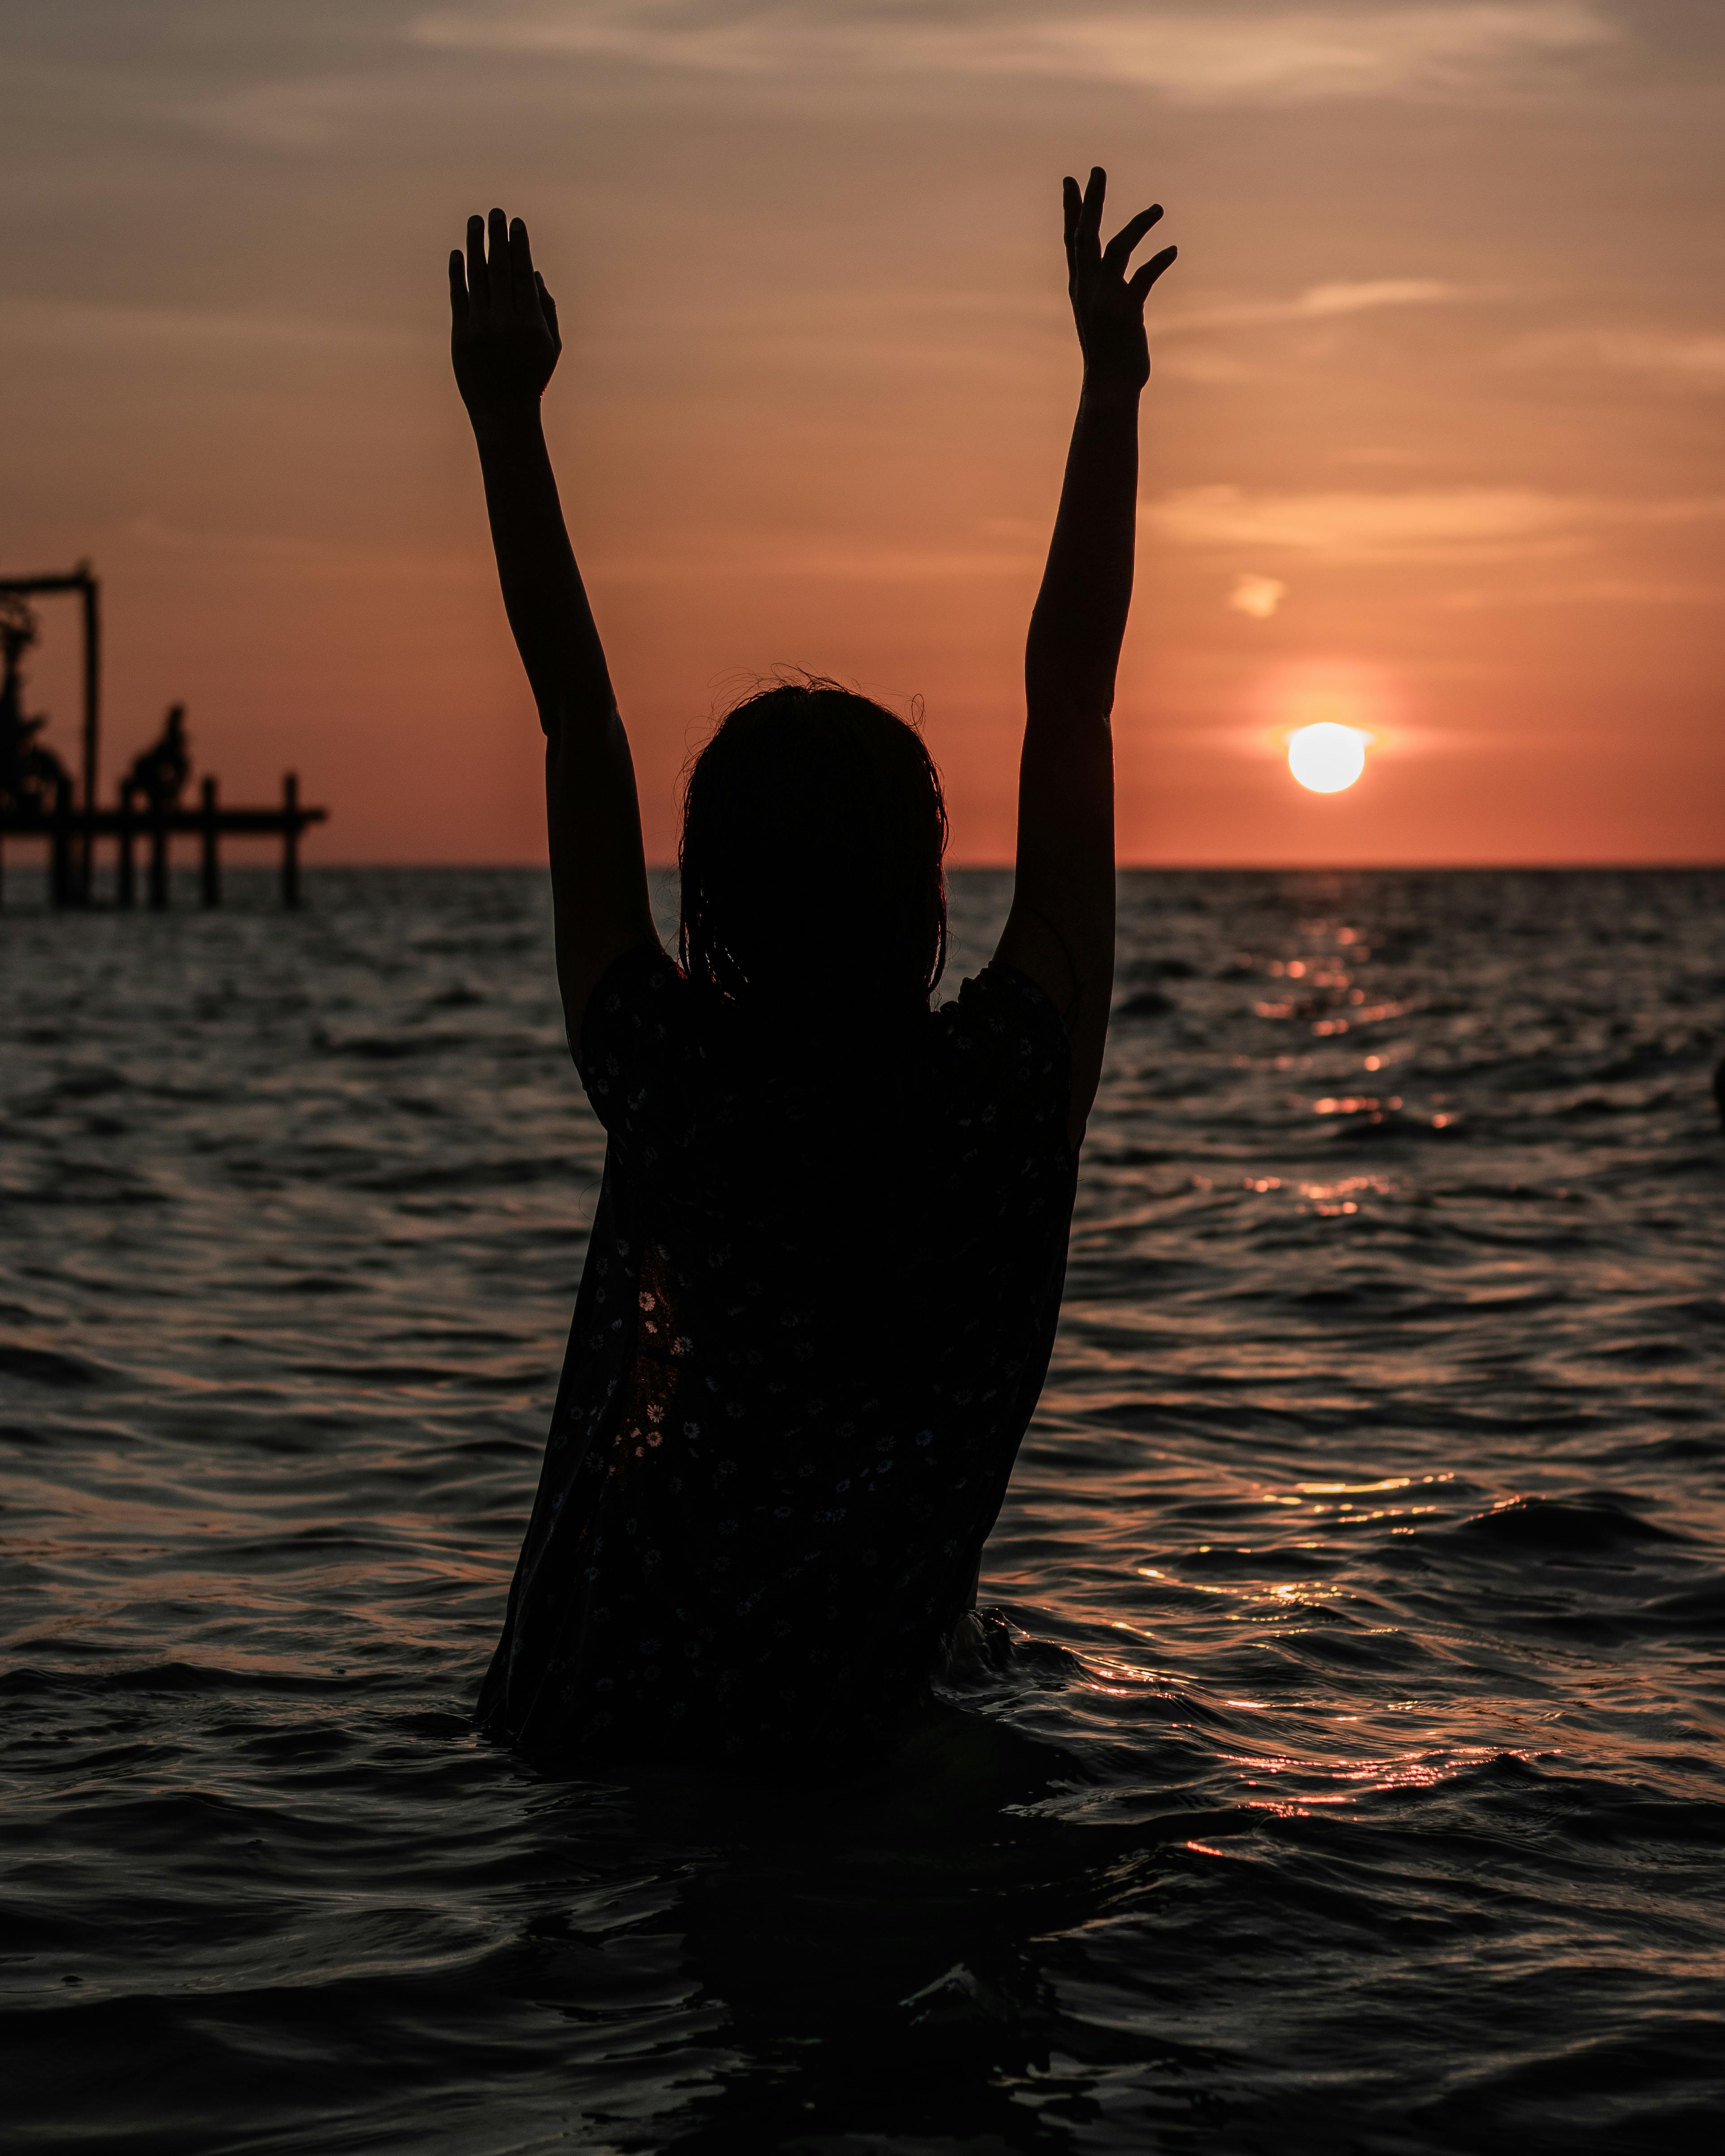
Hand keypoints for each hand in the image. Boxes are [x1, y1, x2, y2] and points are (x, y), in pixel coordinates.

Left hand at [449, 207, 560, 423]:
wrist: (503, 413)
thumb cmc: (532, 378)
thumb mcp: (550, 347)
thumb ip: (546, 309)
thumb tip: (534, 272)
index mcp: (530, 322)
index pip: (523, 273)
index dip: (519, 245)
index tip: (516, 224)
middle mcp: (504, 321)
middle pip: (500, 268)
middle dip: (498, 237)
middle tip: (495, 212)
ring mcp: (480, 327)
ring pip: (477, 277)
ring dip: (476, 246)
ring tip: (475, 222)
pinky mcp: (461, 335)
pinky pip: (458, 296)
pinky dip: (457, 273)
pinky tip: (458, 254)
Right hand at [1063, 168, 1175, 391]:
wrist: (1110, 387)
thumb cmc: (1109, 353)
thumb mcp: (1098, 316)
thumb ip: (1100, 289)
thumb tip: (1107, 270)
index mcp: (1079, 287)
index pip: (1071, 241)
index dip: (1071, 209)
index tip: (1071, 180)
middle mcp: (1087, 289)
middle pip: (1085, 236)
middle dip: (1090, 202)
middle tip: (1097, 170)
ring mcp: (1104, 300)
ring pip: (1116, 249)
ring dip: (1137, 225)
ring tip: (1159, 209)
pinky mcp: (1126, 311)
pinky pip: (1143, 276)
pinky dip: (1159, 260)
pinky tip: (1172, 249)